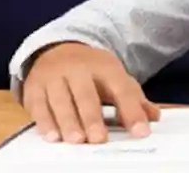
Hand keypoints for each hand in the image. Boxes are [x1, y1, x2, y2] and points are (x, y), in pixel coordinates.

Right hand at [21, 42, 161, 144]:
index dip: (132, 111)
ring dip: (68, 121)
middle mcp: (78, 69)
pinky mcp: (35, 86)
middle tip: (98, 139)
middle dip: (92, 117)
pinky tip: (52, 136)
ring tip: (76, 140)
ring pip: (60, 100)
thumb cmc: (91, 71)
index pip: (121, 89)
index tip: (141, 132)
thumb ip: (133, 99)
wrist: (57, 49)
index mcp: (104, 66)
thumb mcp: (114, 78)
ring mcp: (54, 76)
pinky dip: (44, 122)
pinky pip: (38, 105)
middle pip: (86, 94)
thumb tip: (154, 116)